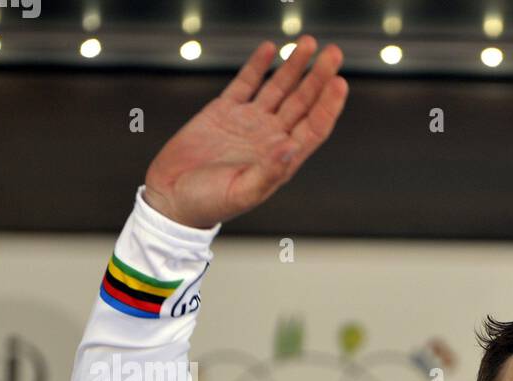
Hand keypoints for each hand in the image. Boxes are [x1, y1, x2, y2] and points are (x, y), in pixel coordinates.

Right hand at [143, 36, 347, 228]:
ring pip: (278, 88)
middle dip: (319, 78)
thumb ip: (269, 172)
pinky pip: (246, 82)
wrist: (172, 198)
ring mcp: (249, 123)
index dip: (328, 105)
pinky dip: (258, 65)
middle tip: (334, 54)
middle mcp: (270, 138)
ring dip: (294, 66)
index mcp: (280, 159)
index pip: (313, 127)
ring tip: (309, 44)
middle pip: (302, 102)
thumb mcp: (242, 194)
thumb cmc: (208, 204)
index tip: (340, 83)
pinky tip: (271, 49)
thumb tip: (290, 147)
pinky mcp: (224, 111)